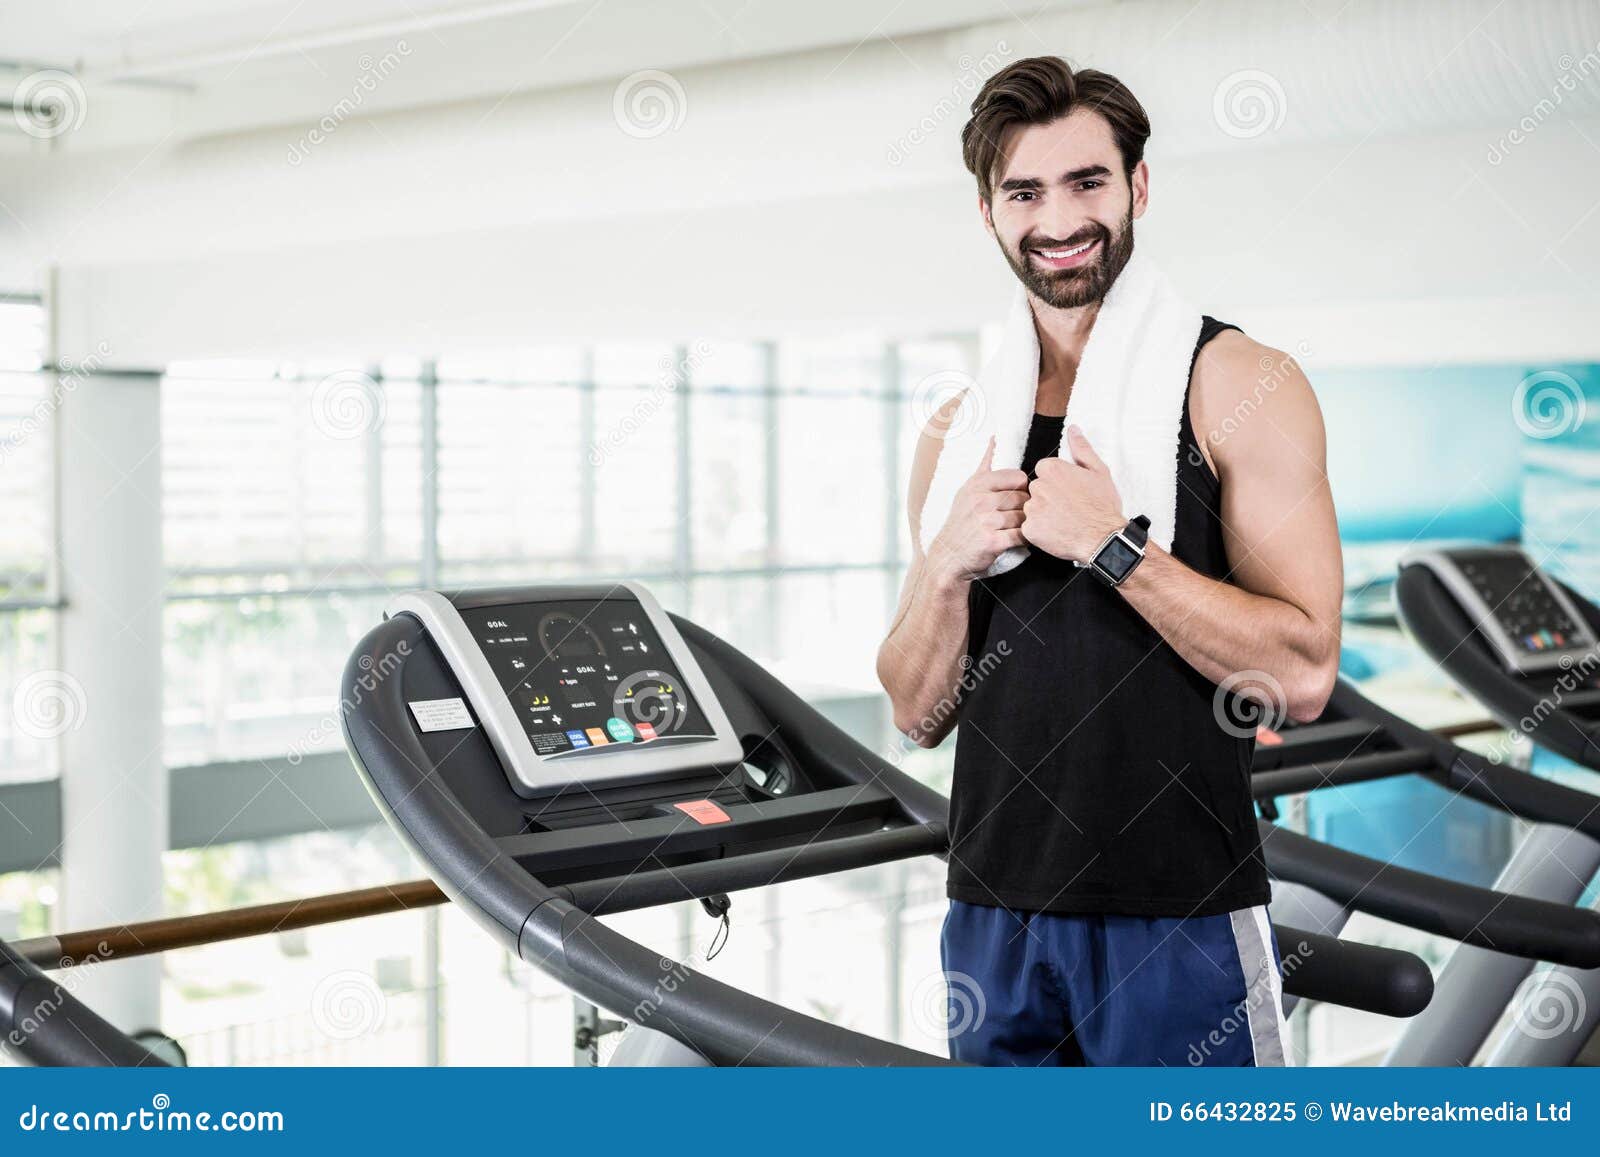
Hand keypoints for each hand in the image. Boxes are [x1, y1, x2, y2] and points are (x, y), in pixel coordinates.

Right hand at [929, 438, 1029, 582]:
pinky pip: (1021, 536)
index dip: (1021, 489)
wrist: (948, 556)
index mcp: (977, 484)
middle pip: (1022, 499)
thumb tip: (994, 438)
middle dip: (1023, 510)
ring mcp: (985, 521)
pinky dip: (1023, 540)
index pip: (1018, 478)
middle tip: (1014, 518)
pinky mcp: (992, 541)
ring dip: (1023, 526)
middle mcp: (980, 500)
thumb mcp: (967, 490)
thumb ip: (984, 465)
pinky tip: (1014, 540)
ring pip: (1023, 518)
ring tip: (1012, 530)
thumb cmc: (962, 523)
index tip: (1013, 500)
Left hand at [1021, 426, 1126, 562]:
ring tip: (1063, 521)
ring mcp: (1032, 508)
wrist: (1103, 538)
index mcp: (1051, 470)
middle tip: (1067, 508)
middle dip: (1048, 497)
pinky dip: (1040, 531)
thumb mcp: (1099, 471)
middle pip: (1036, 489)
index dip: (1057, 482)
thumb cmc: (1103, 505)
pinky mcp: (1029, 529)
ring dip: (1043, 514)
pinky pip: (1029, 527)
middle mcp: (1038, 487)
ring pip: (1032, 508)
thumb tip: (1073, 429)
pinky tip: (1056, 532)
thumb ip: (1082, 449)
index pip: (1044, 471)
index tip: (1068, 492)